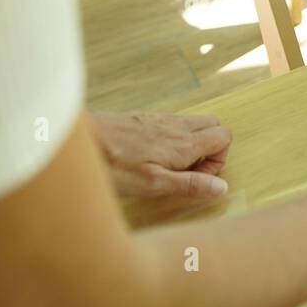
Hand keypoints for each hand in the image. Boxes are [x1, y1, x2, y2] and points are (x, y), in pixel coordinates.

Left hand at [89, 111, 231, 199]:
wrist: (83, 140)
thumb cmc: (115, 165)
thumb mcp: (154, 184)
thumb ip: (190, 184)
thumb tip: (221, 188)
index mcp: (183, 144)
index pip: (223, 137)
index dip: (218, 160)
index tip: (197, 178)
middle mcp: (176, 126)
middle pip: (214, 124)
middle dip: (211, 147)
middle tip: (189, 170)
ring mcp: (160, 119)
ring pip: (194, 122)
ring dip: (193, 143)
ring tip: (169, 166)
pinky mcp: (145, 119)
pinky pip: (173, 122)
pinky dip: (174, 137)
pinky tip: (152, 156)